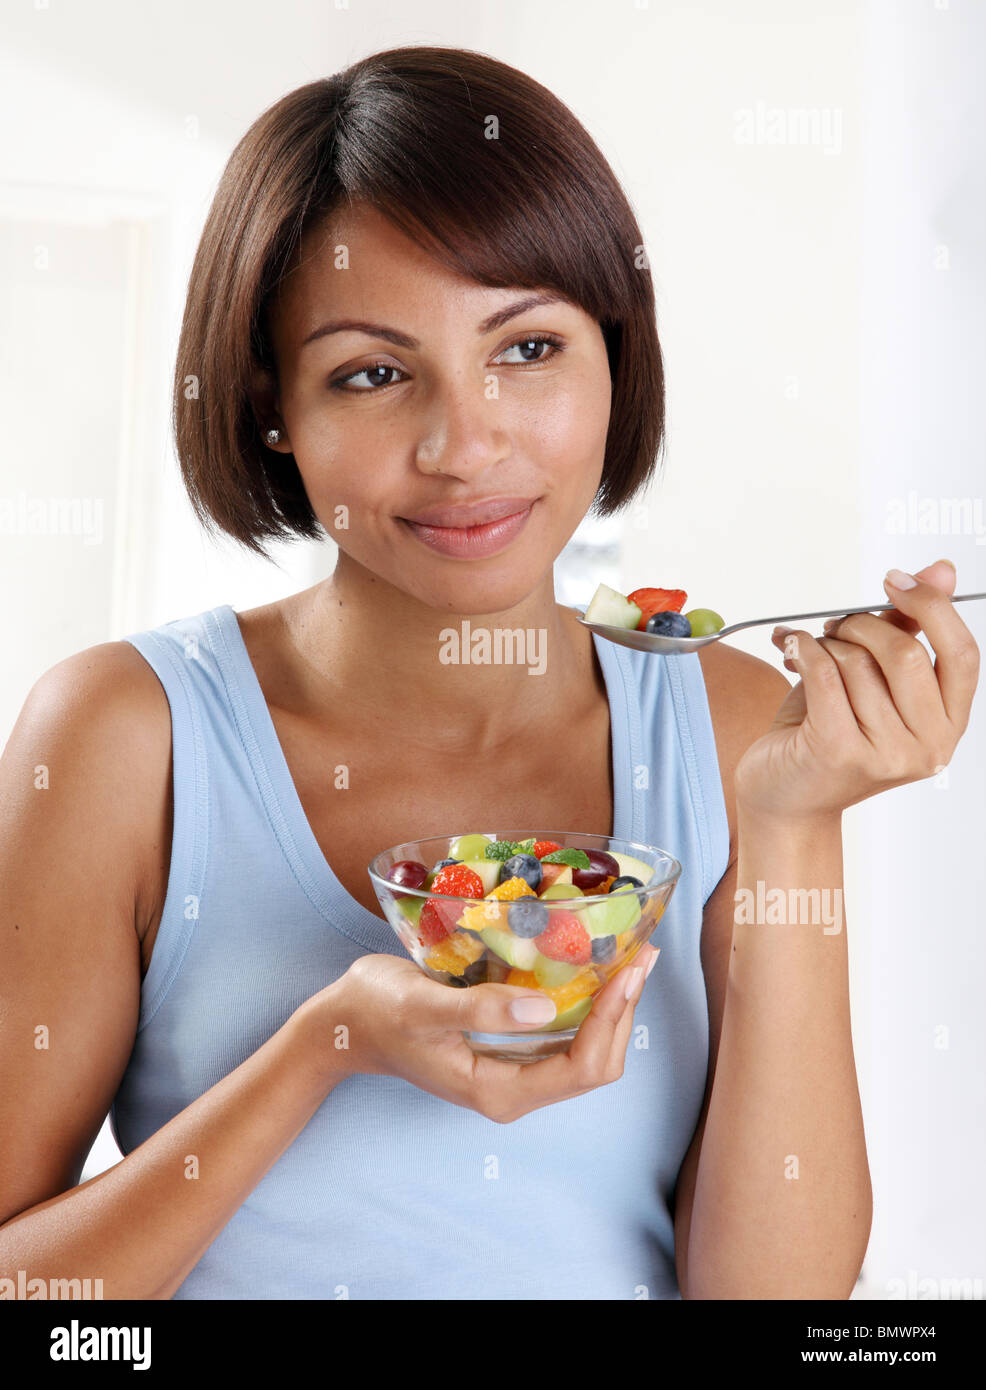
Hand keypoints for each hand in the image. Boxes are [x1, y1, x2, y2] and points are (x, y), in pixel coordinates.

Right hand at [300, 945, 658, 1122]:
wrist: (344, 1020)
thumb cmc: (377, 1011)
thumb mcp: (423, 1006)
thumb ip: (482, 1010)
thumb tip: (547, 1008)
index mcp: (497, 1091)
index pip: (581, 1067)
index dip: (613, 1020)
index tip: (629, 970)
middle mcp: (513, 1089)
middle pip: (595, 1063)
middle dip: (624, 1012)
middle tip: (642, 954)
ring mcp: (513, 1071)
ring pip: (586, 1049)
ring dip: (613, 1008)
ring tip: (632, 957)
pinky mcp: (509, 1049)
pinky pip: (566, 1034)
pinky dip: (589, 1003)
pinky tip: (595, 967)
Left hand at [734, 558, 980, 820]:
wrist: (785, 800)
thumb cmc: (827, 736)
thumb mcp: (874, 682)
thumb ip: (907, 630)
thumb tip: (941, 570)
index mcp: (948, 725)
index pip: (962, 654)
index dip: (932, 607)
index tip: (896, 580)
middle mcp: (927, 745)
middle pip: (905, 653)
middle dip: (862, 625)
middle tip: (835, 627)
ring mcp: (886, 754)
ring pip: (858, 663)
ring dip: (825, 644)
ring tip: (809, 653)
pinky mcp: (839, 751)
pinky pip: (824, 674)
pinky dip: (802, 649)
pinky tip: (790, 648)